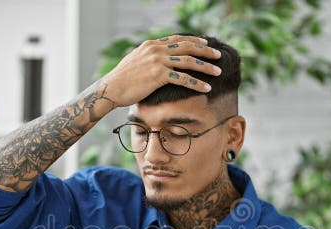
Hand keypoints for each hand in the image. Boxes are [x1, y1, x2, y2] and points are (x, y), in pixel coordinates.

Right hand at [100, 35, 222, 106]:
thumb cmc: (122, 79)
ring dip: (206, 66)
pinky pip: (184, 78)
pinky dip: (197, 83)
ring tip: (218, 72)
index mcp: (152, 44)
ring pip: (189, 61)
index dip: (194, 40)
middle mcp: (156, 49)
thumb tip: (157, 60)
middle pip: (188, 46)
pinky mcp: (159, 75)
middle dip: (206, 50)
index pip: (178, 39)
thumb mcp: (136, 61)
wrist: (112, 88)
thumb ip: (149, 57)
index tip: (205, 43)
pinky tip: (207, 88)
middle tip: (218, 55)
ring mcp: (158, 61)